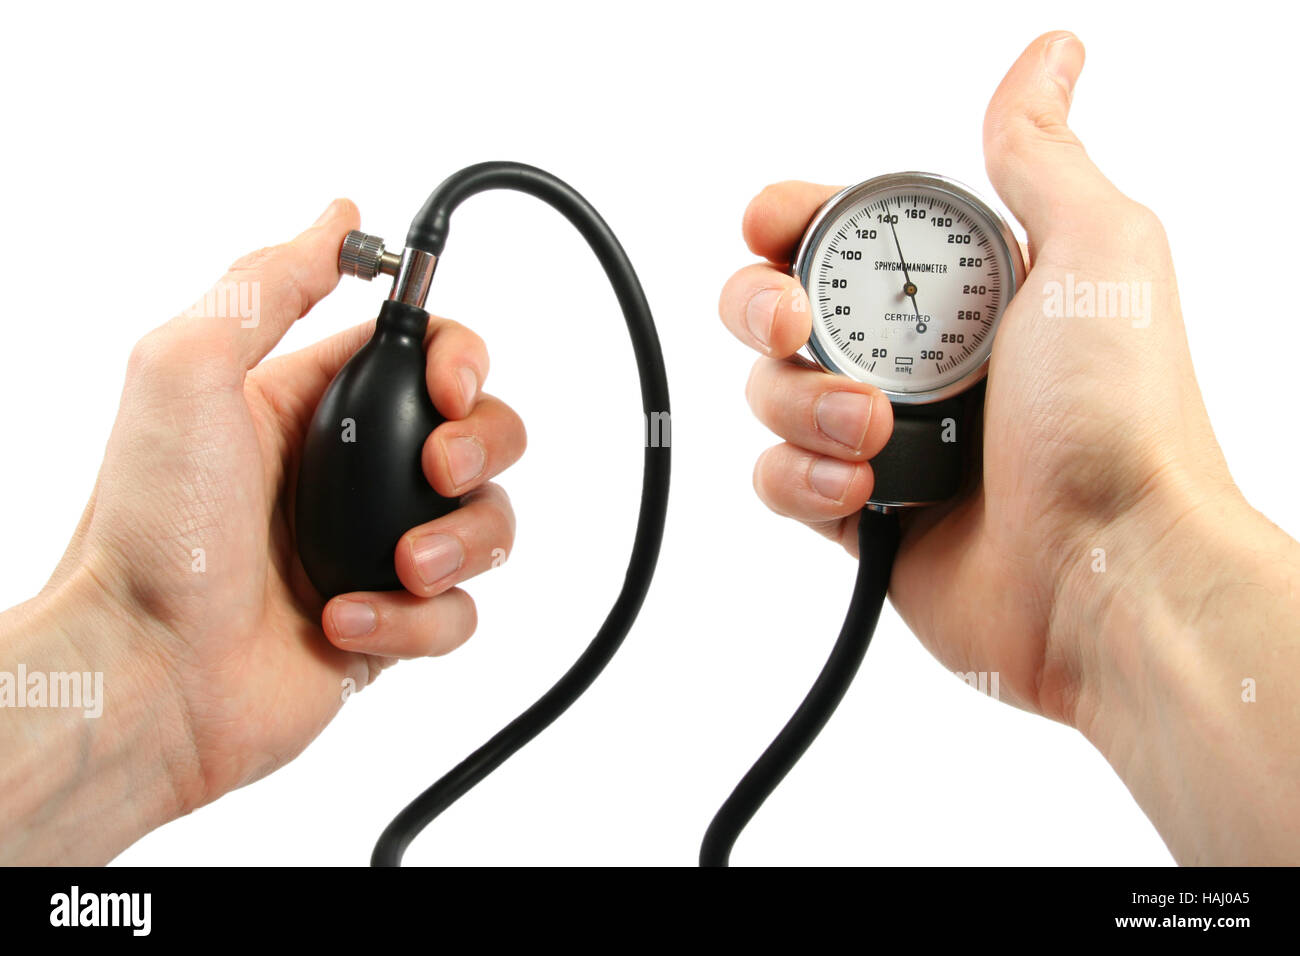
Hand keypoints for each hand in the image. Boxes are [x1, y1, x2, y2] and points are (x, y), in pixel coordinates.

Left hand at [1, 199, 524, 861]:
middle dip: (483, 446)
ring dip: (463, 542)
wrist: (144, 674)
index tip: (449, 386)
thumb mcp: (185, 370)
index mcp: (311, 404)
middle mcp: (353, 473)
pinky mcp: (390, 624)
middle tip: (438, 473)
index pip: (425, 355)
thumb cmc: (152, 530)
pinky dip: (415, 621)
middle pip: (482, 434)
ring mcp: (374, 549)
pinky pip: (457, 614)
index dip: (462, 361)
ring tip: (403, 567)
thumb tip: (339, 218)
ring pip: (488, 524)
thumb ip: (267, 285)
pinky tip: (346, 622)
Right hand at [720, 32, 1299, 862]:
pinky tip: (861, 492)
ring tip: (873, 432)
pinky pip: (778, 478)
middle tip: (797, 328)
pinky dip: (803, 479)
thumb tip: (1050, 59)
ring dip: (801, 405)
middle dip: (765, 309)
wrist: (1112, 575)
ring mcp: (884, 438)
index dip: (791, 222)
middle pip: (778, 306)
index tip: (778, 229)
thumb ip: (1038, 154)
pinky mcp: (859, 513)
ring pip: (768, 394)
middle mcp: (917, 358)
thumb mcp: (1096, 251)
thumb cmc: (1120, 421)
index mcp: (963, 289)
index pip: (840, 232)